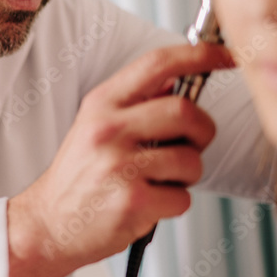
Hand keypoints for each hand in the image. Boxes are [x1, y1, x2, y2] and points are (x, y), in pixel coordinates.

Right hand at [6, 43, 234, 276]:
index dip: (200, 55)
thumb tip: (177, 80)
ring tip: (156, 180)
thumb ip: (134, 102)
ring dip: (185, 175)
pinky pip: (182, 197)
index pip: (157, 63)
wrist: (49, 222)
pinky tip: (147, 203)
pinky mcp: (133, 200)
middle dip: (201, 132)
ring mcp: (119, 165)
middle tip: (187, 145)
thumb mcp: (94, 126)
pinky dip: (172, 204)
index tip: (228, 55)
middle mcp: (107, 129)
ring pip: (190, 159)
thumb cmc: (79, 176)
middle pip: (186, 112)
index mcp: (101, 104)